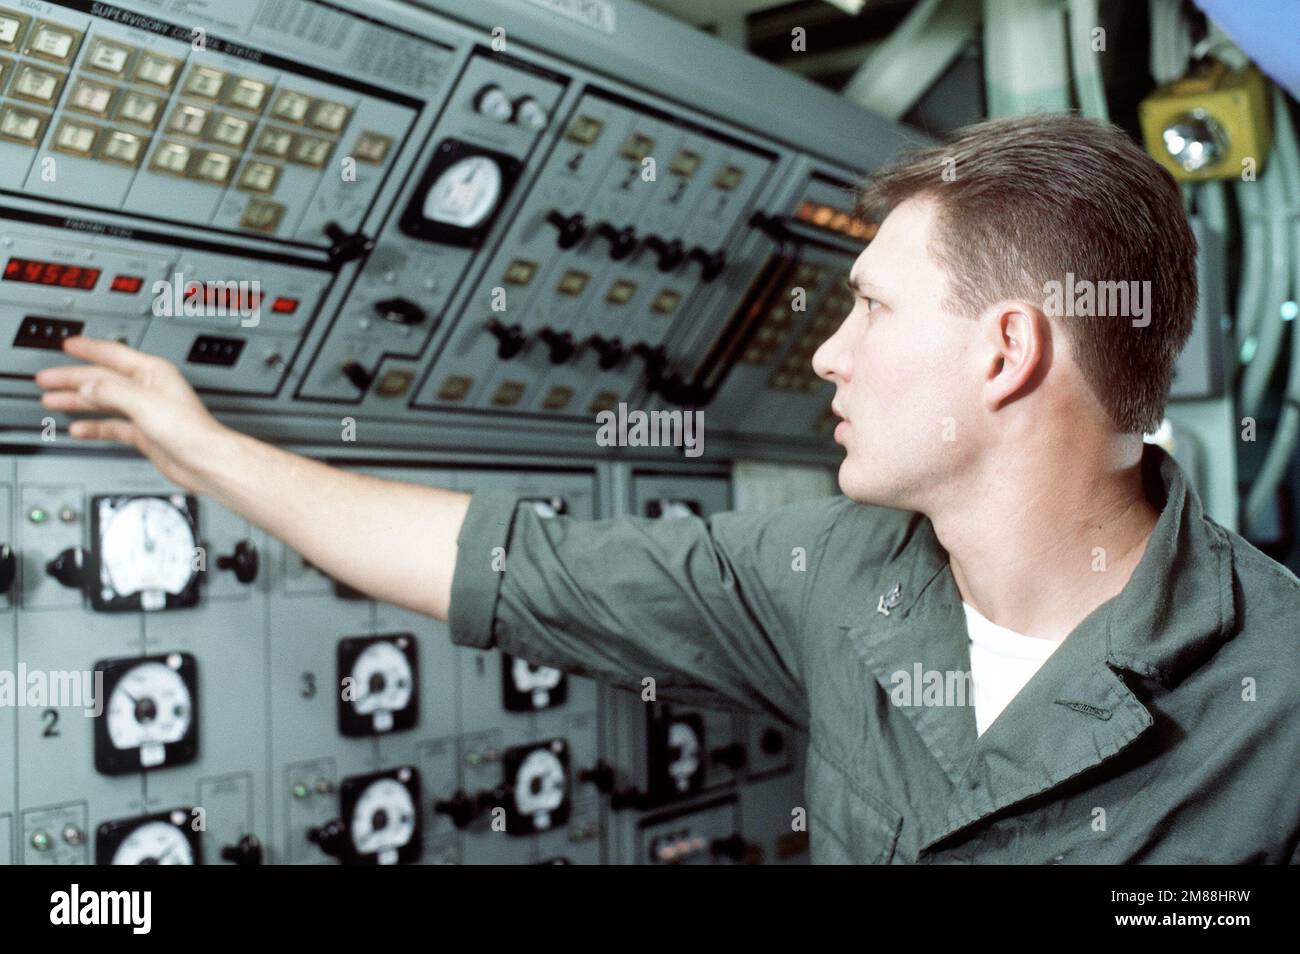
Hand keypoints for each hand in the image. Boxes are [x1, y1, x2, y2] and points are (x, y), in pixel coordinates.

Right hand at [35, 336, 229, 492]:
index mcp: (152, 373)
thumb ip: (111, 391)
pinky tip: (79, 428)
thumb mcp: (144, 403)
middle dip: (72, 378)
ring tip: (52, 401)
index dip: (88, 349)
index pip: (113, 354)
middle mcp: (149, 390)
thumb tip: (85, 385)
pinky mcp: (145, 434)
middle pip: (102, 379)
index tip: (68, 344)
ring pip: (104, 402)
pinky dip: (94, 426)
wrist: (204, 462)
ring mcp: (146, 412)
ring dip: (78, 401)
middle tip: (46, 379)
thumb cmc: (189, 430)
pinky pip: (113, 426)